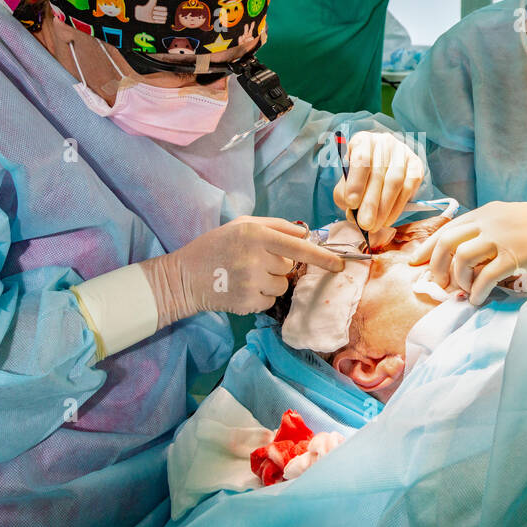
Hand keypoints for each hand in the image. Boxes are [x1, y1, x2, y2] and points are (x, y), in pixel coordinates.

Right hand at [143, 217, 344, 318]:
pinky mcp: (247, 302)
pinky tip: (242, 288)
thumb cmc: (217, 246)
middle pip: (290, 266)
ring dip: (270, 282)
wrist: (185, 276)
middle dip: (278, 265)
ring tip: (246, 275)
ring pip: (282, 285)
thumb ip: (276, 226)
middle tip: (254, 261)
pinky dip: (260, 297)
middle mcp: (256, 256)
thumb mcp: (243, 224)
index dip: (322, 257)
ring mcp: (251, 281)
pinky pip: (270, 300)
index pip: (299, 246)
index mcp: (256, 233)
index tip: (340, 265)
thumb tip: (306, 234)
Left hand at [333, 131, 424, 247]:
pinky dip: (398, 206)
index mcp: (363, 140)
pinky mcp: (416, 164)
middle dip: (371, 202)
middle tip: (365, 224)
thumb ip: (345, 195)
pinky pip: (409, 186)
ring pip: (395, 180)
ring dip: (385, 207)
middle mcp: (384, 142)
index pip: (361, 158)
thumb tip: (353, 212)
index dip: (356, 182)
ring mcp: (402, 152)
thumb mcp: (346, 182)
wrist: (381, 167)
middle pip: (379, 173)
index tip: (351, 204)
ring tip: (376, 225)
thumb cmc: (359, 176)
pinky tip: (389, 219)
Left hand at [409, 197, 526, 305]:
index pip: (449, 228)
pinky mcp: (519, 254)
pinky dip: (477, 291)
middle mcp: (492, 220)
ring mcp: (504, 236)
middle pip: (447, 242)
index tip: (416, 264)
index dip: (428, 248)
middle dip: (436, 267)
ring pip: (462, 258)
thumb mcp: (517, 221)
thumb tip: (474, 259)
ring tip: (463, 293)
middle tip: (438, 286)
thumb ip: (495, 234)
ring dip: (457, 280)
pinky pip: (486, 275)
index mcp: (490, 212)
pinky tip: (478, 300)